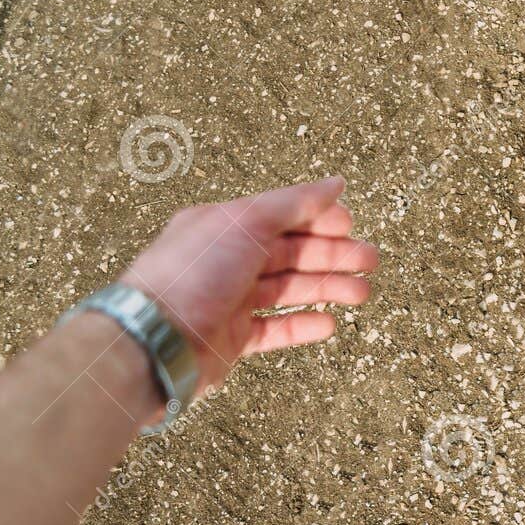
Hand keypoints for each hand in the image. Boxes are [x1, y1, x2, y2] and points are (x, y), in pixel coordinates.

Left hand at [119, 178, 376, 393]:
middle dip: (333, 255)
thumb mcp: (245, 222)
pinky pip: (275, 329)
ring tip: (362, 293)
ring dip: (327, 288)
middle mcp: (226, 260)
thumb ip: (294, 202)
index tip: (351, 224)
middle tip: (369, 260)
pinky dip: (302, 325)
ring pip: (288, 290)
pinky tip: (328, 323)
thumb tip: (334, 183)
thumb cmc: (190, 275)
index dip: (318, 219)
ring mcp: (229, 300)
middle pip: (291, 253)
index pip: (282, 216)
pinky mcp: (232, 339)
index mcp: (224, 226)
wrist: (154, 340)